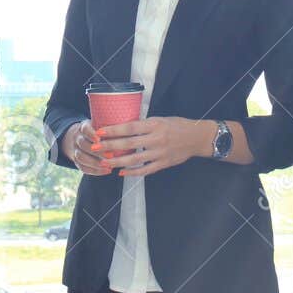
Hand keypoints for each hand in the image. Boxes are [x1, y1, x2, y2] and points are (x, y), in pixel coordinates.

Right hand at [64, 121, 112, 175]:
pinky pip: (83, 168)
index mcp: (84, 127)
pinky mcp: (77, 162)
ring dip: (96, 163)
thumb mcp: (102, 124)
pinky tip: (107, 171)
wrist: (82, 138)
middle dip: (97, 151)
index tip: (100, 138)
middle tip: (111, 155)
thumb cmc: (99, 131)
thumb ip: (112, 126)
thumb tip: (133, 127)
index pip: (85, 129)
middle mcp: (77, 138)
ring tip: (110, 166)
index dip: (91, 134)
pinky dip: (95, 171)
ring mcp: (75, 150)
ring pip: (81, 157)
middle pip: (83, 144)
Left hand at [95, 117, 210, 177]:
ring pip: (134, 160)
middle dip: (109, 146)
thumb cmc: (177, 125)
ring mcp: (160, 153)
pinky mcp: (164, 163)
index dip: (114, 130)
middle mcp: (156, 139)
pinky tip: (121, 172)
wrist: (197, 138)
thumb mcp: (160, 119)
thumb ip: (144, 124)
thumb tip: (123, 127)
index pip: (130, 127)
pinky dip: (132, 172)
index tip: (100, 132)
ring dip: (117, 162)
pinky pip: (145, 170)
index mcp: (155, 125)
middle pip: (128, 144)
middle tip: (95, 148)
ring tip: (104, 162)